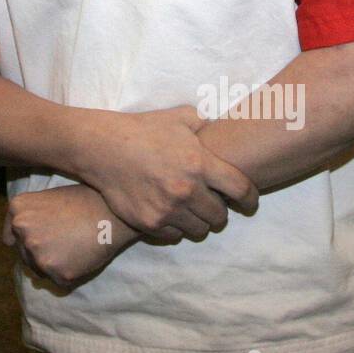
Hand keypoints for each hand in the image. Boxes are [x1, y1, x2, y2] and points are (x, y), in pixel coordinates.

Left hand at [2, 184, 160, 288]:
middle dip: (41, 254)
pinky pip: (58, 281)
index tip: (43, 238)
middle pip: (24, 257)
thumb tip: (12, 244)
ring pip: (39, 271)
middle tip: (65, 241)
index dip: (25, 241)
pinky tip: (82, 256)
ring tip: (74, 247)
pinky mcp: (58, 272)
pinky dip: (70, 274)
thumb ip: (29, 219)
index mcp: (18, 210)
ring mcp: (39, 253)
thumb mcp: (47, 199)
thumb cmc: (84, 201)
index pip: (10, 239)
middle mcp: (22, 231)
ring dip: (53, 265)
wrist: (112, 212)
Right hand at [76, 106, 258, 236]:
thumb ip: (204, 122)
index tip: (250, 204)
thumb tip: (219, 125)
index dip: (251, 199)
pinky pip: (174, 235)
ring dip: (199, 222)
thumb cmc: (142, 129)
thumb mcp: (178, 117)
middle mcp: (187, 190)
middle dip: (220, 212)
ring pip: (199, 230)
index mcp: (200, 163)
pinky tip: (170, 214)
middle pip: (220, 216)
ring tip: (191, 212)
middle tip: (213, 206)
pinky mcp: (150, 222)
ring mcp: (168, 209)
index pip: (240, 189)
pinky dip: (176, 228)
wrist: (103, 147)